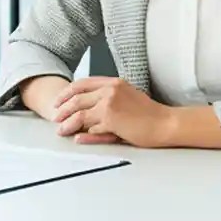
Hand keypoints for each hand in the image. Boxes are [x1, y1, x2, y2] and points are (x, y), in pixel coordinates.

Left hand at [51, 77, 172, 147]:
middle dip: (62, 109)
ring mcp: (110, 104)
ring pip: (80, 114)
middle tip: (55, 118)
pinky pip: (92, 128)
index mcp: (112, 82)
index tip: (58, 101)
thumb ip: (107, 96)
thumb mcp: (127, 96)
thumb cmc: (149, 113)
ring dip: (68, 123)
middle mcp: (109, 90)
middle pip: (76, 99)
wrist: (165, 123)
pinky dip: (84, 134)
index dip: (67, 93)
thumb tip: (87, 107)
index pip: (81, 84)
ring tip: (61, 130)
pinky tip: (77, 137)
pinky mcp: (112, 120)